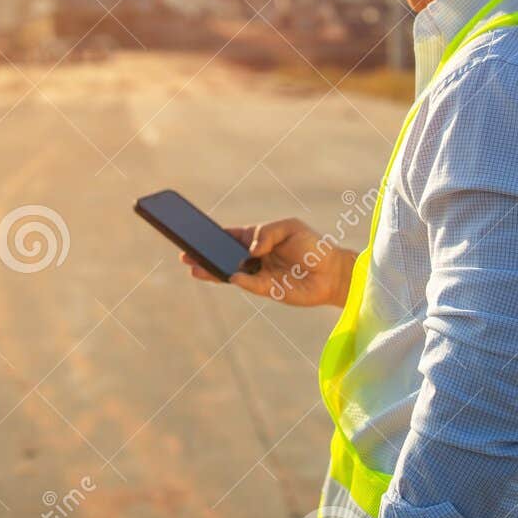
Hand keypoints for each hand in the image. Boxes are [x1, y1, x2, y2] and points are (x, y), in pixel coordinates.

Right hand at [179, 217, 356, 307]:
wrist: (332, 271)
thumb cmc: (312, 245)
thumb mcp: (290, 227)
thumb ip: (267, 233)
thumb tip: (250, 250)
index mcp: (256, 238)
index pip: (228, 236)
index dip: (211, 235)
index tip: (193, 232)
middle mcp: (253, 257)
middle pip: (223, 256)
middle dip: (204, 255)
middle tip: (184, 254)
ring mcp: (259, 274)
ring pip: (230, 273)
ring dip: (212, 271)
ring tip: (194, 268)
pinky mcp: (268, 290)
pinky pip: (249, 284)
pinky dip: (239, 280)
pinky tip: (228, 276)